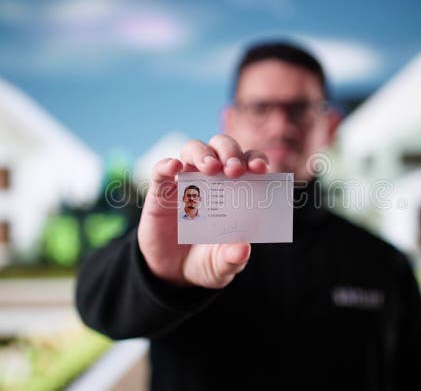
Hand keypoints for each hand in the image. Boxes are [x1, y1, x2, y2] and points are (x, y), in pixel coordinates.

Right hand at [137, 134, 269, 287]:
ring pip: (194, 150)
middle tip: (234, 170)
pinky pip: (160, 170)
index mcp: (236, 189)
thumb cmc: (207, 260)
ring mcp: (186, 181)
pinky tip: (174, 167)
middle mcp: (212, 178)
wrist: (173, 272)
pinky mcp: (160, 190)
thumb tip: (242, 249)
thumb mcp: (222, 266)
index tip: (260, 170)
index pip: (249, 163)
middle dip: (231, 153)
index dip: (256, 160)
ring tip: (210, 168)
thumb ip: (232, 259)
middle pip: (222, 148)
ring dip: (203, 153)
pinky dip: (166, 164)